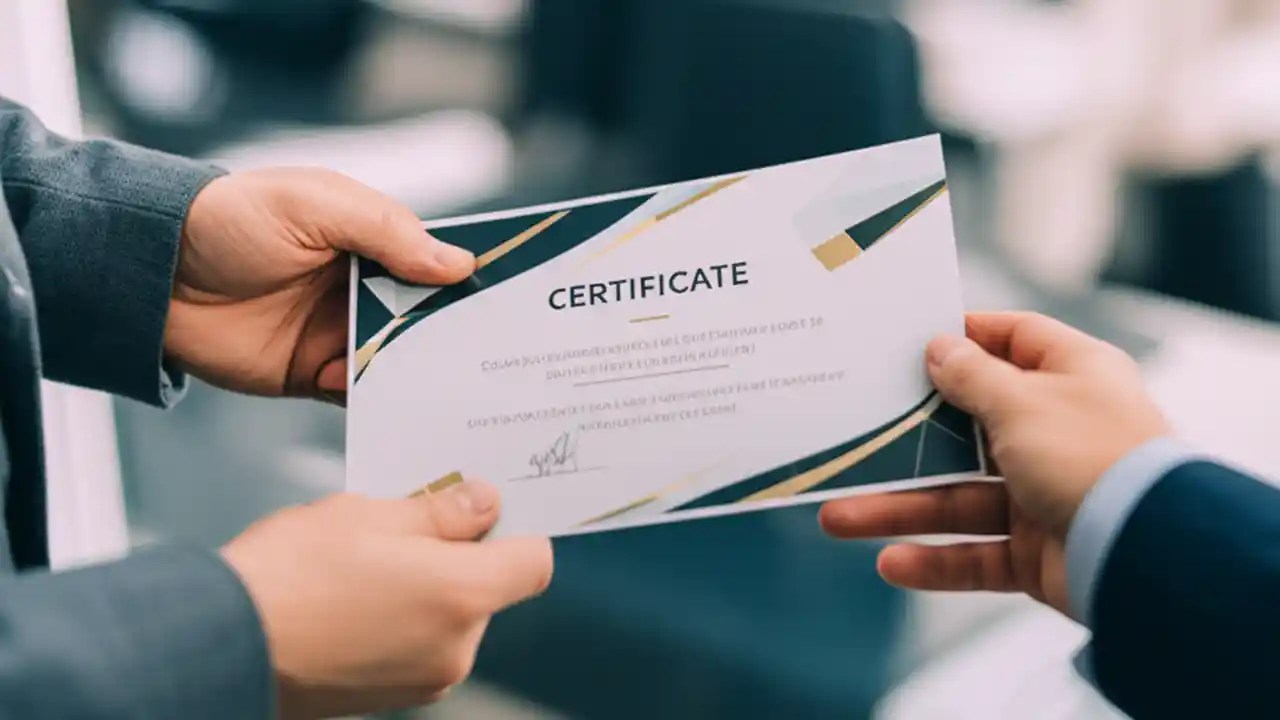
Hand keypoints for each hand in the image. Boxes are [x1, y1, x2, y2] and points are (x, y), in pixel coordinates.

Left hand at [169, 168, 475, 401]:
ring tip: (465, 391)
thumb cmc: (228, 219)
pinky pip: (365, 396)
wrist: (153, 277)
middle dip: (464, 336)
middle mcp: (367, 288)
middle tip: (505, 359)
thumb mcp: (313, 203)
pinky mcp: (317, 376)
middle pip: (433, 317)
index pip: (440, 259)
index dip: (476, 277)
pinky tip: (403, 407)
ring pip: (407, 360)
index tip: (516, 300)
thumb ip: (385, 231)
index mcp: (374, 238)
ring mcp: (345, 334)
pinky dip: (386, 403)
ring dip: (430, 373)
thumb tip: (458, 263)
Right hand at [221, 482, 552, 718]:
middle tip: (399, 524)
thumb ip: (441, 512)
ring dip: (424, 585)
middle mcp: (456, 647)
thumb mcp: (369, 514)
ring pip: (450, 614)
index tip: (484, 507)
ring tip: (360, 563)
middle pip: (489, 588)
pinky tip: (349, 597)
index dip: (516, 530)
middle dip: (456, 553)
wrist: (219, 646)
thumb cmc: (289, 574)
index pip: (534, 562)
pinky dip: (400, 617)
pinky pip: (418, 643)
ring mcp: (424, 679)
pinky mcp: (392, 697)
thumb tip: (486, 503)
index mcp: (462, 596)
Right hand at [819, 312, 1169, 616]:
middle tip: (852, 435)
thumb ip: (971, 376)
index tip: (907, 342)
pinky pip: (976, 554)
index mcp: (1072, 377)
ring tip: (837, 518)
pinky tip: (890, 563)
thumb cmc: (1093, 458)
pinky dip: (935, 561)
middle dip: (906, 440)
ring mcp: (1047, 494)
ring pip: (958, 498)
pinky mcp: (1038, 552)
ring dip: (899, 508)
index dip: (962, 337)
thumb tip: (939, 347)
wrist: (1151, 555)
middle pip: (968, 428)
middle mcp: (1059, 431)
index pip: (1013, 340)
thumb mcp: (1022, 401)